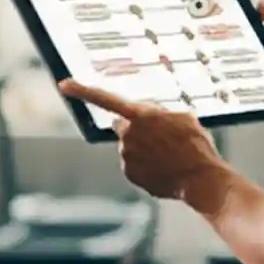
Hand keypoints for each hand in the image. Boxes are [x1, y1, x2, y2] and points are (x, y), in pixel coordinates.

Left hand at [58, 80, 231, 215]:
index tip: (64, 84)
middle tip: (161, 134)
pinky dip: (146, 163)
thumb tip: (148, 116)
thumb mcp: (183, 117)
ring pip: (130, 145)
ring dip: (144, 146)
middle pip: (123, 125)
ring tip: (169, 154)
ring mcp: (127, 156)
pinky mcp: (129, 173)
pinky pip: (134, 162)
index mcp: (142, 115)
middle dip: (135, 127)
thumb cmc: (196, 144)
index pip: (107, 99)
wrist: (200, 178)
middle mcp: (128, 135)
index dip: (83, 90)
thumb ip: (158, 113)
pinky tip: (164, 166)